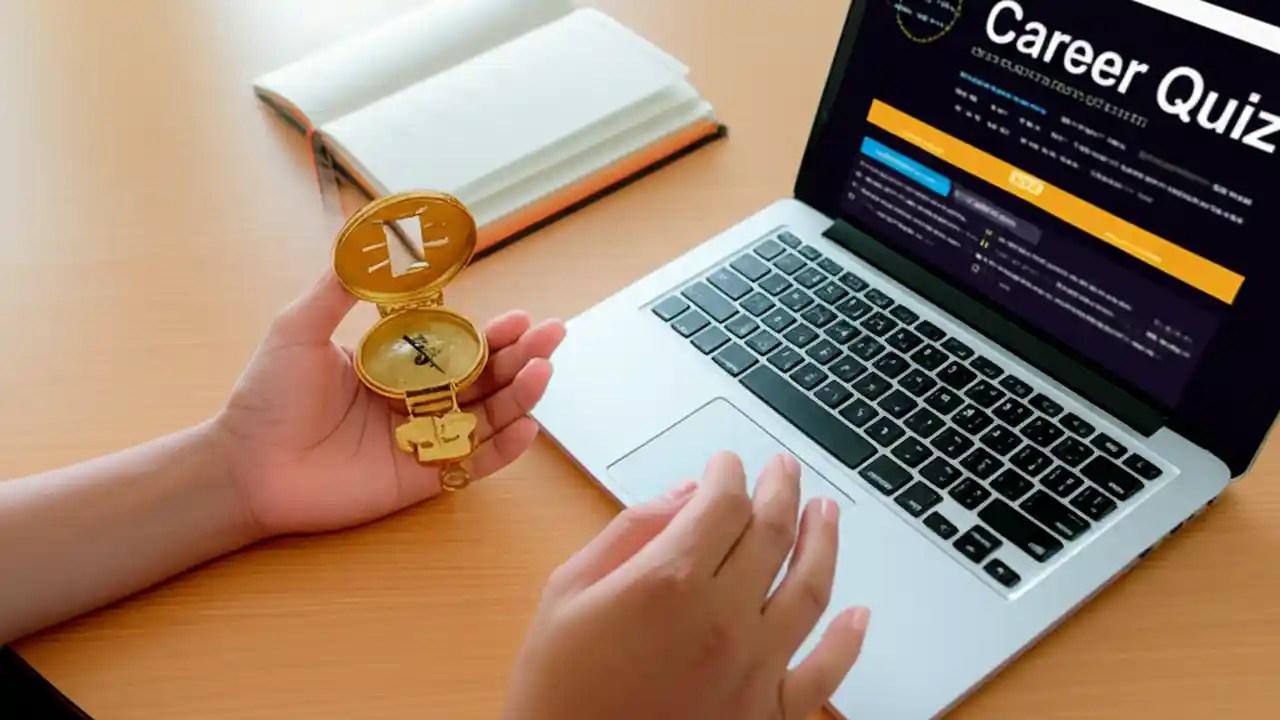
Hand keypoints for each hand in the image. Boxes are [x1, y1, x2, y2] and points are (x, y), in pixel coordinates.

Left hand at [214, 270, 565, 538]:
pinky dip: (504, 449)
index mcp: (397, 363)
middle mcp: (418, 399)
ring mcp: (424, 438)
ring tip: (542, 373)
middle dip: (522, 356)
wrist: (245, 465)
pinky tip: (527, 428)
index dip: (493, 331)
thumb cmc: (266, 397)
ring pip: (488, 416)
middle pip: (486, 376)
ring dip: (521, 395)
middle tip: (551, 335)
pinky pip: (473, 463)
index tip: (519, 314)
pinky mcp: (422, 478)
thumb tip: (364, 238)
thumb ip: (337, 287)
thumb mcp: (299, 328)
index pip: (459, 343)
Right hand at [502, 452, 869, 719]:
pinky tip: (859, 614)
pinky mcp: (765, 716)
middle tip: (784, 468)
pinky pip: (824, 675)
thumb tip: (685, 495)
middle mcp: (722, 620)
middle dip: (781, 489)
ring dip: (824, 542)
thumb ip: (631, 532)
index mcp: (669, 582)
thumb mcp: (568, 592)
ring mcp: (752, 670)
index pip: (723, 503)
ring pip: (810, 590)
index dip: (729, 473)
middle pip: (772, 533)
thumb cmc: (556, 688)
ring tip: (826, 511)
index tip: (726, 464)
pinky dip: (847, 642)